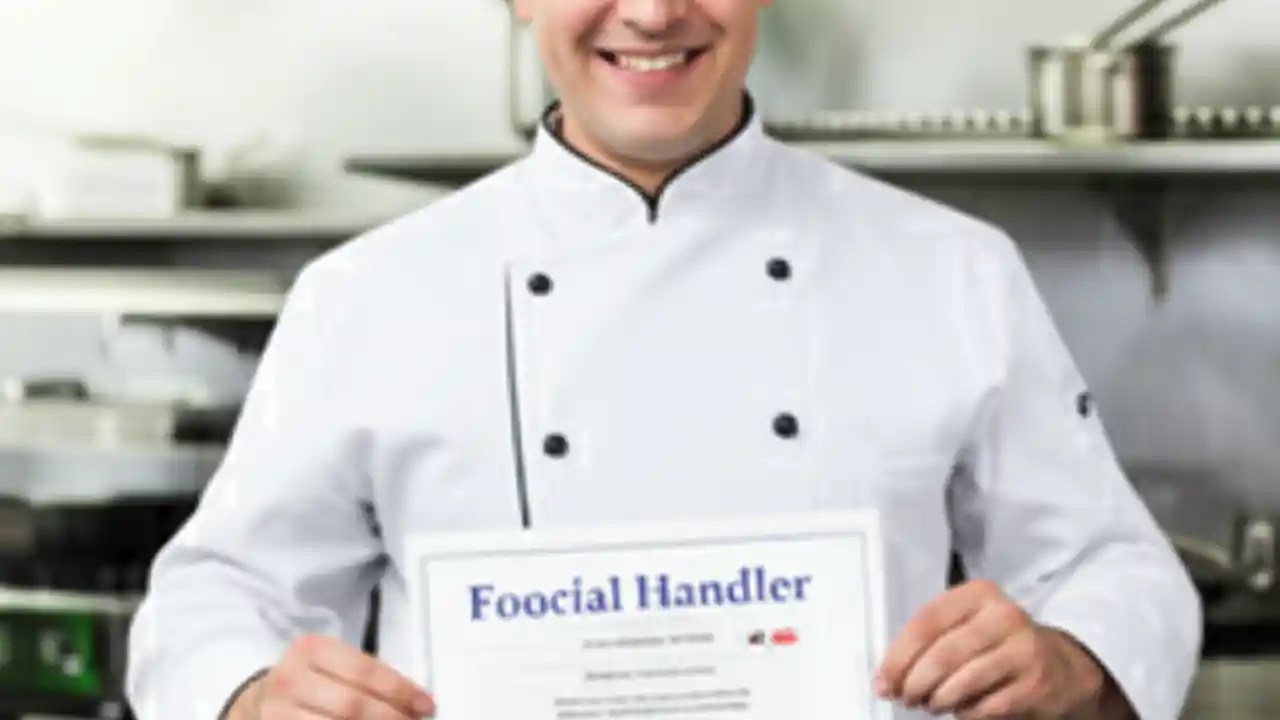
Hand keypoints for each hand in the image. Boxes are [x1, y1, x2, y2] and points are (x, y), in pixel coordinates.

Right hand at [227, 635, 434, 719]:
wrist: (258, 701)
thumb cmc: (310, 680)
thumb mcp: (331, 664)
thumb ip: (366, 677)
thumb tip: (414, 701)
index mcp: (311, 649)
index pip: (364, 671)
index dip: (399, 690)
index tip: (426, 705)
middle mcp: (290, 679)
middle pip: (351, 705)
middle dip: (390, 717)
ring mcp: (278, 713)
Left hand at [874, 580, 1125, 718]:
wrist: (1060, 667)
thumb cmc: (994, 643)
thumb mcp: (964, 626)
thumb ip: (927, 642)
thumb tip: (885, 680)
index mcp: (978, 594)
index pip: (926, 622)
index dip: (898, 657)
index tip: (883, 682)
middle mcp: (1004, 615)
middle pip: (943, 655)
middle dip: (915, 683)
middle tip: (905, 698)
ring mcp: (1024, 650)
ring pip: (962, 682)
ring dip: (936, 700)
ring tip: (930, 704)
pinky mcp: (1035, 684)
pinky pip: (985, 706)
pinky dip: (964, 713)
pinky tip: (960, 709)